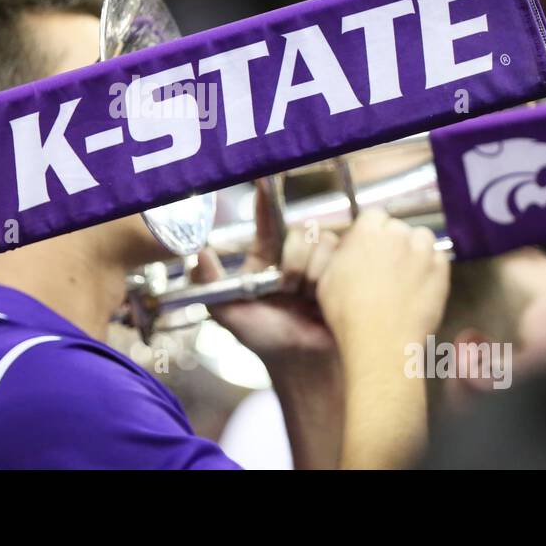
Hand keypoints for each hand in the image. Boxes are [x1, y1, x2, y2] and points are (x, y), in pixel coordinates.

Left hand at [204, 180, 339, 368]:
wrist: (304, 365)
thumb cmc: (266, 343)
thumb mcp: (229, 314)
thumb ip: (210, 284)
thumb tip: (198, 254)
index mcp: (268, 261)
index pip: (268, 223)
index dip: (266, 203)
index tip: (262, 181)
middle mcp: (297, 259)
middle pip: (302, 231)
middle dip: (296, 258)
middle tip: (289, 288)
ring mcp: (323, 266)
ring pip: (325, 242)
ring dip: (314, 272)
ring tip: (309, 300)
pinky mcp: (346, 275)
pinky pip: (345, 256)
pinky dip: (332, 276)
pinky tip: (326, 297)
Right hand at [316, 209, 449, 354]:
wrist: (380, 341)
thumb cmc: (346, 312)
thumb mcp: (327, 277)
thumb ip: (340, 254)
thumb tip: (348, 247)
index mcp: (368, 232)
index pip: (374, 216)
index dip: (371, 231)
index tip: (367, 247)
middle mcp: (398, 235)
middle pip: (398, 227)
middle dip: (392, 241)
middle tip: (385, 265)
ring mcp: (423, 253)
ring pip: (422, 238)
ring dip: (415, 249)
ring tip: (407, 272)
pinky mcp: (441, 272)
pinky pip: (439, 259)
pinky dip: (432, 267)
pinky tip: (421, 284)